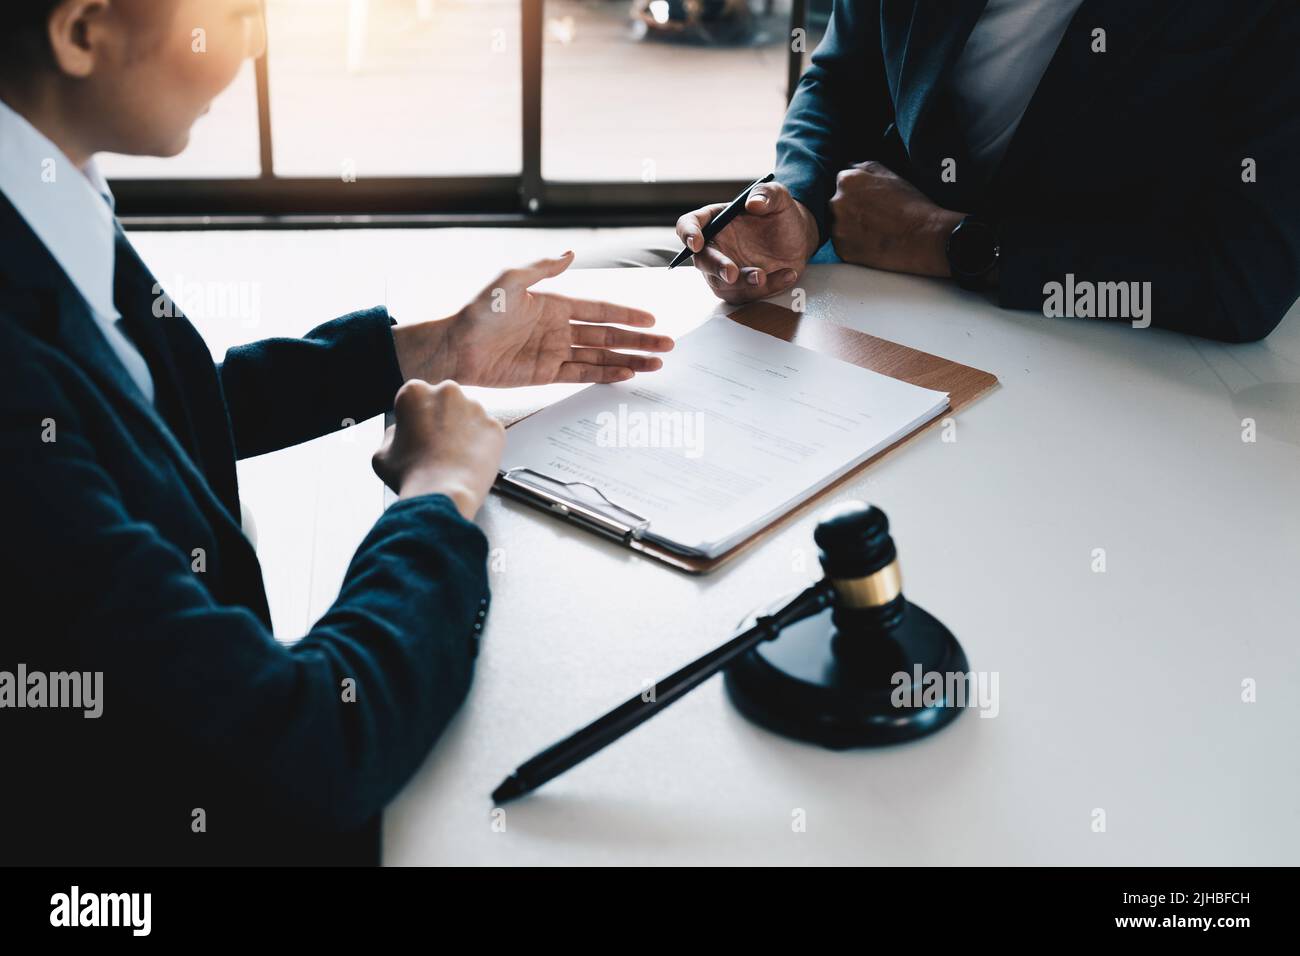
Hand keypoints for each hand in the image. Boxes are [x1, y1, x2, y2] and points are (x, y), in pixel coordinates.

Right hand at [372, 380, 504, 519]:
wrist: (444, 494)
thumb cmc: (411, 476)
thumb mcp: (382, 453)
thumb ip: (392, 434)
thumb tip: (401, 431)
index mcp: (415, 392)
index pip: (415, 397)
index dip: (415, 418)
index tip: (417, 432)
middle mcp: (447, 392)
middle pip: (444, 402)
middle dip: (441, 419)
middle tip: (436, 446)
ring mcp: (475, 408)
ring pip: (467, 415)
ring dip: (462, 430)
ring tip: (453, 457)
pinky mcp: (495, 426)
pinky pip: (486, 432)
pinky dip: (480, 445)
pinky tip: (469, 461)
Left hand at [395, 252, 673, 387]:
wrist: (454, 346)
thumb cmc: (477, 311)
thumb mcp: (510, 279)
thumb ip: (543, 269)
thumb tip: (570, 253)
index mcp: (554, 304)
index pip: (600, 309)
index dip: (627, 314)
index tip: (651, 320)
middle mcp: (558, 329)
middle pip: (608, 334)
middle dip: (638, 340)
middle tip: (667, 345)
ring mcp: (553, 352)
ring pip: (601, 356)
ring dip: (629, 359)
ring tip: (656, 363)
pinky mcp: (544, 375)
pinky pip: (581, 374)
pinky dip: (604, 374)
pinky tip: (626, 374)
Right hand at [677, 181, 819, 304]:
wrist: (797, 239)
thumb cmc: (781, 216)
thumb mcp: (779, 198)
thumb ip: (767, 194)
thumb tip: (754, 203)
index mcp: (715, 220)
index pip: (689, 224)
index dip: (688, 233)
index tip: (696, 242)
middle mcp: (715, 246)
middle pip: (702, 260)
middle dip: (716, 268)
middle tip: (731, 273)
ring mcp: (725, 270)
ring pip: (723, 284)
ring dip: (743, 284)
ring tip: (764, 276)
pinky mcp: (740, 288)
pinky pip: (747, 295)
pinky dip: (768, 288)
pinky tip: (787, 275)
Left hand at [829, 161, 964, 275]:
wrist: (923, 237)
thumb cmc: (911, 205)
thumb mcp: (891, 174)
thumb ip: (865, 168)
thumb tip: (851, 167)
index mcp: (847, 181)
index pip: (842, 182)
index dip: (856, 191)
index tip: (868, 199)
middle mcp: (837, 203)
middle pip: (837, 204)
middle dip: (851, 209)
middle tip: (873, 216)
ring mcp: (838, 229)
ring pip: (838, 226)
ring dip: (850, 227)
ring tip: (874, 230)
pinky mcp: (842, 251)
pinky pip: (843, 246)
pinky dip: (854, 245)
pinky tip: (872, 242)